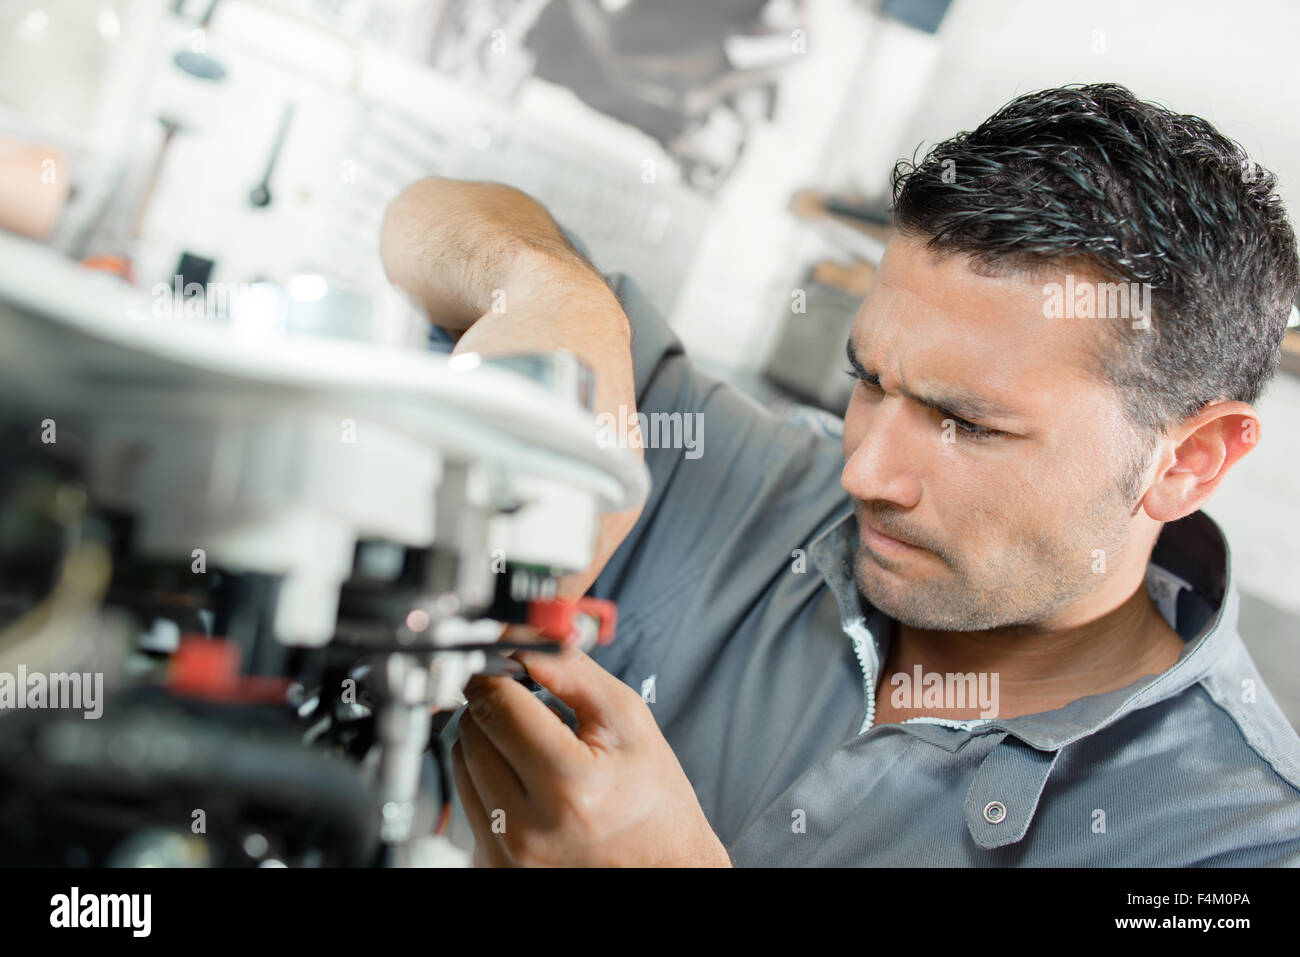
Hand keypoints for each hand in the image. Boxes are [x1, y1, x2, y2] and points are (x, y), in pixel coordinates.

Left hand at [451, 643, 731, 866]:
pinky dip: (489, 779)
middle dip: (495, 706)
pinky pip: (467, 800)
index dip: (498, 673)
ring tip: (536, 749)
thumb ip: (570, 671)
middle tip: (532, 707)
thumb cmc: (653, 800)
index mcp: (570, 786)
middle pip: (471, 732)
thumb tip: (521, 636)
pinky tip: (529, 782)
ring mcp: (506, 854)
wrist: (662, 867)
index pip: (497, 705)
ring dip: (488, 742)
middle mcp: (529, 827)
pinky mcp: (492, 865)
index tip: (505, 663)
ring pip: (460, 763)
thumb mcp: (627, 720)